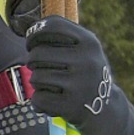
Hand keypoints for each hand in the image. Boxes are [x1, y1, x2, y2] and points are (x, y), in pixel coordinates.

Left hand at [27, 16, 133, 134]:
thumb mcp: (83, 50)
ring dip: (37, 82)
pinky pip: (38, 98)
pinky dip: (39, 101)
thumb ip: (60, 36)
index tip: (32, 43)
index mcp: (90, 42)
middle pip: (37, 54)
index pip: (52, 26)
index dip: (34, 34)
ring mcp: (81, 84)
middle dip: (33, 62)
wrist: (105, 109)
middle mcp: (88, 61)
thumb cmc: (84, 73)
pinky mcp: (72, 105)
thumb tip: (28, 25)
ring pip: (36, 77)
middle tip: (39, 67)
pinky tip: (53, 100)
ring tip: (50, 85)